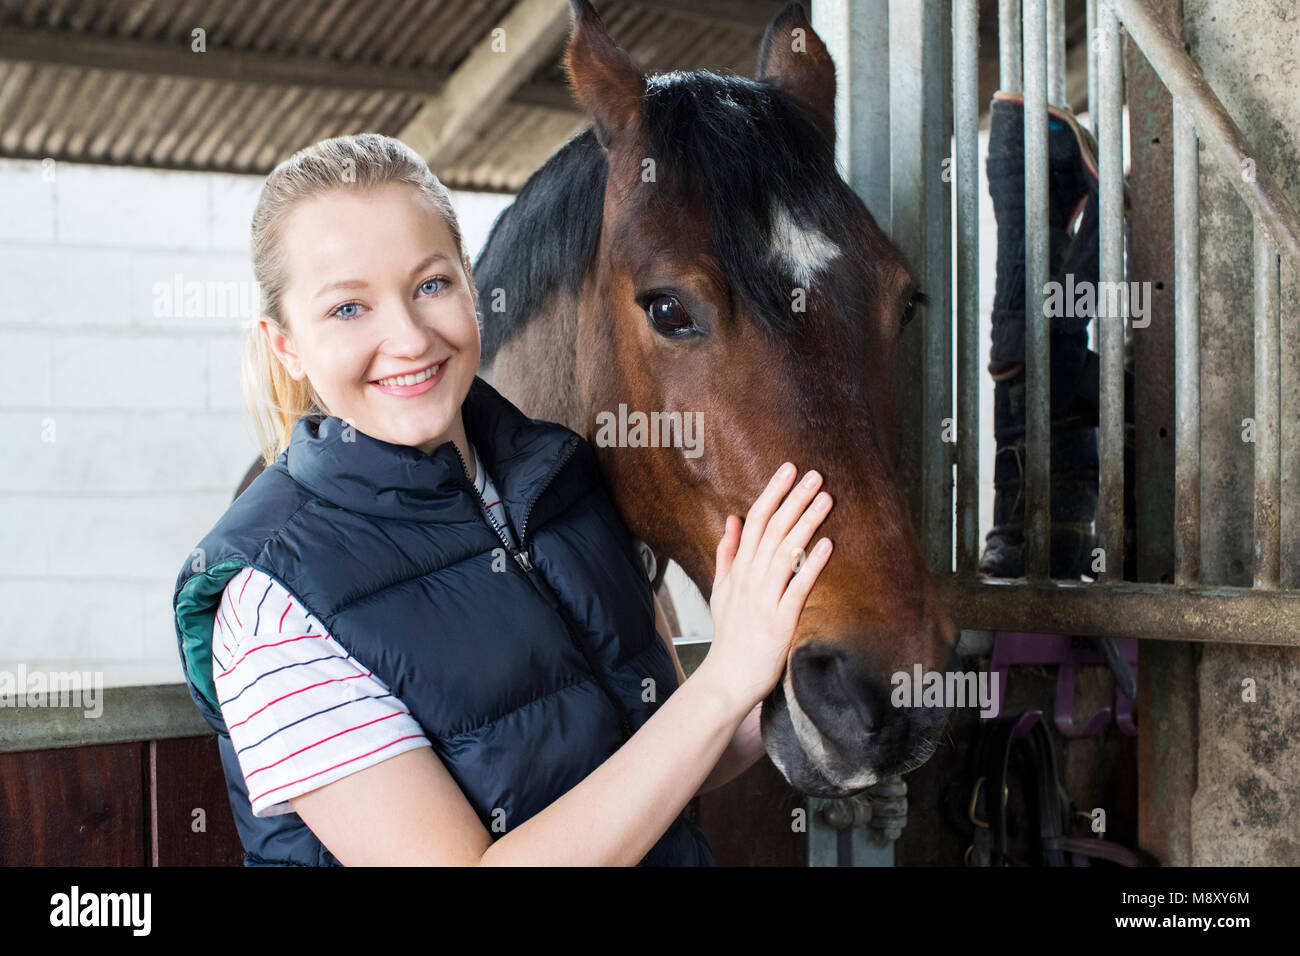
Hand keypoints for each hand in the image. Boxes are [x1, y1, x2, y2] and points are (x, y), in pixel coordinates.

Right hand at [700, 463, 833, 717]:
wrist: (727, 678)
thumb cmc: (729, 635)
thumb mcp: (722, 590)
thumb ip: (727, 553)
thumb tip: (732, 518)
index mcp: (738, 570)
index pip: (755, 522)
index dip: (772, 494)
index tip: (788, 470)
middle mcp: (749, 579)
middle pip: (772, 530)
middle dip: (793, 500)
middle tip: (815, 475)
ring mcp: (763, 599)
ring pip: (785, 553)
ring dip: (806, 524)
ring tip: (826, 499)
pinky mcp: (779, 620)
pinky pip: (797, 588)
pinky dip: (812, 565)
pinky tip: (828, 545)